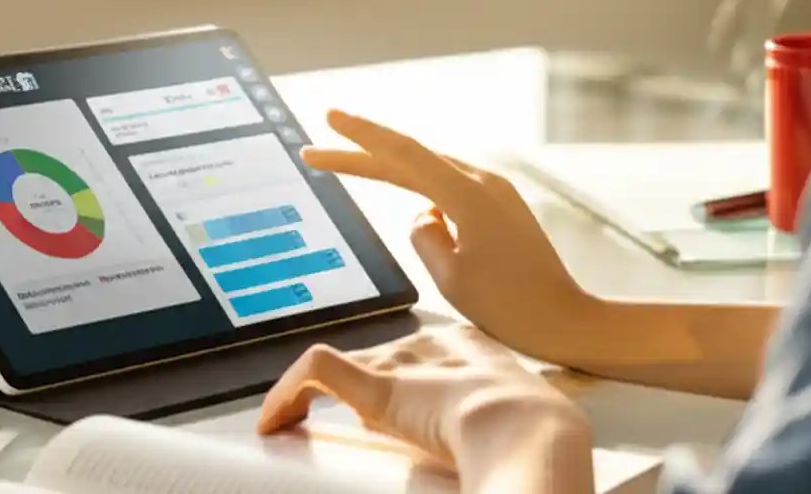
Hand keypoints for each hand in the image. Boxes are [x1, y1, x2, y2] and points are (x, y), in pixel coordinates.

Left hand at [258, 325, 594, 492]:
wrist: (530, 430)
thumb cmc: (538, 438)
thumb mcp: (521, 428)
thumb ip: (492, 434)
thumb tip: (487, 466)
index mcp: (477, 350)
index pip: (421, 358)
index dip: (398, 384)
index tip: (385, 416)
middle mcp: (437, 344)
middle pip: (378, 359)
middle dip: (352, 390)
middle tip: (328, 424)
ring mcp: (405, 361)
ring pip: (340, 367)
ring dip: (307, 398)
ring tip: (288, 426)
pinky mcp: (375, 381)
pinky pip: (315, 372)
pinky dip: (286, 393)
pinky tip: (272, 420)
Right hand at [301, 110, 598, 363]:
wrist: (565, 320)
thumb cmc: (508, 304)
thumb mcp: (449, 274)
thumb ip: (422, 235)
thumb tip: (424, 214)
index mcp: (467, 194)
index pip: (401, 154)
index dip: (360, 137)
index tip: (327, 120)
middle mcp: (484, 182)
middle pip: (409, 161)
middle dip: (361, 157)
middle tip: (315, 153)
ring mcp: (497, 192)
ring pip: (433, 183)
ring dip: (404, 193)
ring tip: (405, 223)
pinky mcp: (504, 208)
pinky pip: (454, 200)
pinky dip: (434, 211)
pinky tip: (449, 251)